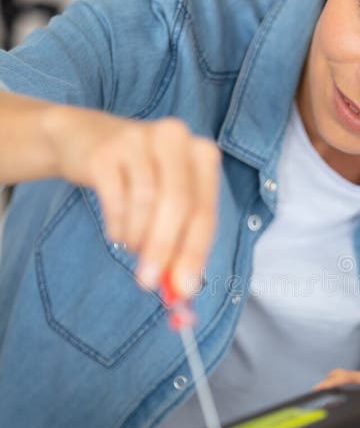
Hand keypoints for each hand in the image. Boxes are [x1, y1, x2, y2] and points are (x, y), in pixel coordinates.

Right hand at [48, 107, 220, 297]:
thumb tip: (182, 288)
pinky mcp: (106, 151)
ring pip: (144, 204)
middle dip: (163, 249)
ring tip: (132, 246)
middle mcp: (175, 139)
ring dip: (137, 239)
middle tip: (148, 282)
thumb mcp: (168, 201)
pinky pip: (115, 200)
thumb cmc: (139, 176)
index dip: (195, 252)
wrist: (87, 139)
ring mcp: (139, 140)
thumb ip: (181, 242)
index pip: (205, 210)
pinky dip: (117, 227)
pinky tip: (117, 232)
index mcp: (202, 154)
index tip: (184, 288)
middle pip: (177, 203)